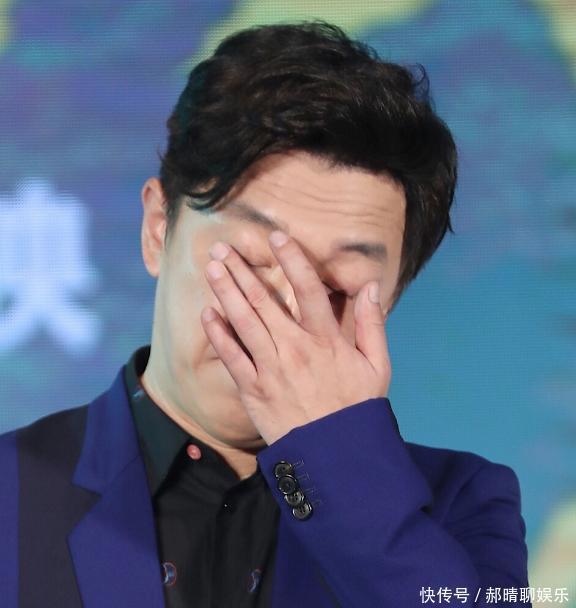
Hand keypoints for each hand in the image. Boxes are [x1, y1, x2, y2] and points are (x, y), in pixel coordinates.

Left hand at [200, 230, 391, 444]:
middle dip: (241, 270)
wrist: (335, 456)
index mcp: (326, 340)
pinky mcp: (254, 389)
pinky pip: (232, 357)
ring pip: (243, 322)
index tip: (275, 236)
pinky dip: (218, 334)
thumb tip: (371, 286)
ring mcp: (271, 369)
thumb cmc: (357, 408)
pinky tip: (207, 313)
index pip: (307, 289)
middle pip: (264, 300)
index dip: (291, 259)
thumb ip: (372, 324)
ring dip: (225, 291)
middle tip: (222, 247)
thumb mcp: (377, 366)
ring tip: (212, 268)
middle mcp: (295, 348)